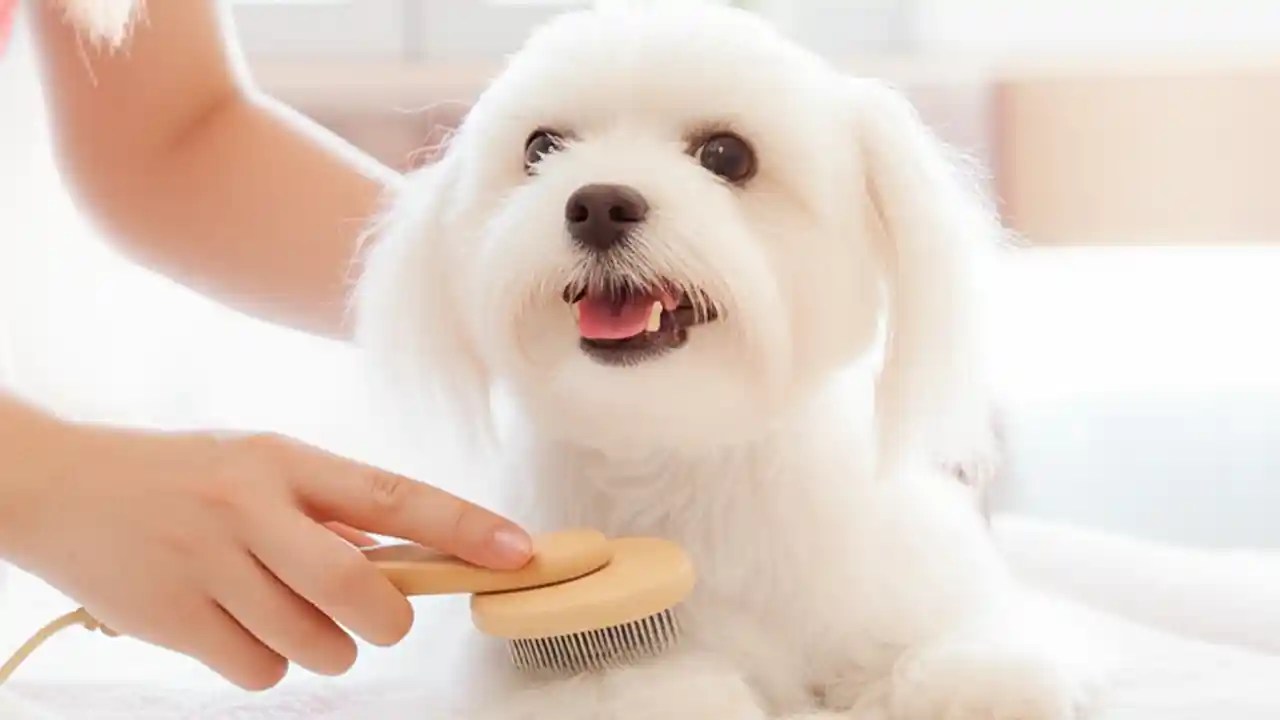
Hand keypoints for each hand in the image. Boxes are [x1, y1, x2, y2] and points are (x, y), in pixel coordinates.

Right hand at [0, 422, 531, 689]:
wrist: (64, 488)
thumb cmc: (185, 477)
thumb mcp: (260, 466)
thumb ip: (329, 510)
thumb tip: (406, 558)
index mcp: (287, 459)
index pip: (394, 495)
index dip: (464, 527)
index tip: (518, 552)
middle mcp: (252, 507)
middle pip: (359, 589)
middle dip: (387, 620)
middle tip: (378, 618)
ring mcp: (210, 563)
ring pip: (314, 643)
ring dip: (319, 643)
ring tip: (276, 606)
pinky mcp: (174, 618)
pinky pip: (260, 671)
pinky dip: (265, 662)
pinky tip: (233, 625)